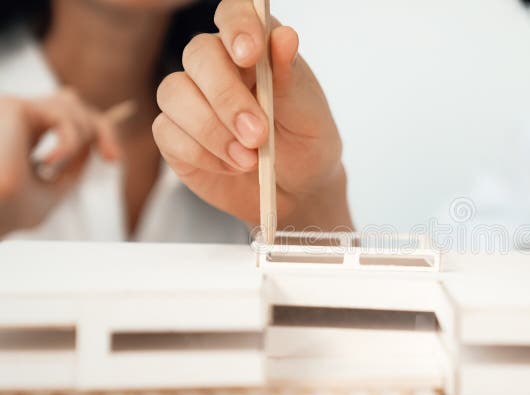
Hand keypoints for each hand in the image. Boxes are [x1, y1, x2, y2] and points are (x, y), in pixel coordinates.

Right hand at [0, 90, 120, 236]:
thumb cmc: (12, 210)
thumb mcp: (51, 189)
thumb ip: (69, 166)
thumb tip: (87, 144)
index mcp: (20, 136)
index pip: (63, 119)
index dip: (96, 132)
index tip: (114, 158)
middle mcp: (15, 119)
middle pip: (73, 104)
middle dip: (103, 129)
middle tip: (114, 158)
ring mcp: (13, 110)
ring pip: (72, 107)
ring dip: (80, 140)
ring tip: (56, 165)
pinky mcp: (13, 106)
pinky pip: (63, 117)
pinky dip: (67, 143)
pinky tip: (47, 162)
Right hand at [153, 0, 352, 230]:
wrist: (297, 189)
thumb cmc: (306, 142)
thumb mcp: (308, 113)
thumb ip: (290, 76)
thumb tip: (284, 36)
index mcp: (254, 48)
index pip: (235, 14)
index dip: (237, 26)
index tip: (249, 55)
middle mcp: (217, 65)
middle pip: (198, 55)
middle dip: (226, 97)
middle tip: (258, 135)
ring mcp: (191, 98)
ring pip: (174, 93)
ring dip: (213, 131)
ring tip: (250, 159)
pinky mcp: (174, 134)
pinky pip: (168, 132)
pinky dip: (203, 154)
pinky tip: (232, 167)